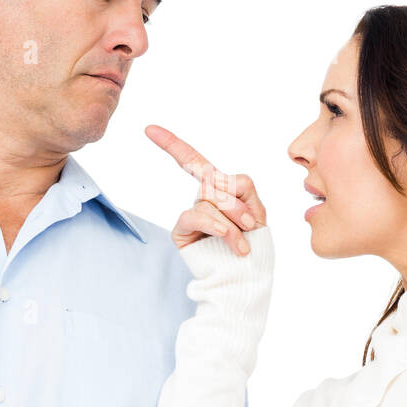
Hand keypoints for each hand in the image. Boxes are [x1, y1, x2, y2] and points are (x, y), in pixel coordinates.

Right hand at [144, 124, 267, 255]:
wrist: (246, 277)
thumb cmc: (254, 246)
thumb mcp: (257, 211)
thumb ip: (242, 188)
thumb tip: (214, 187)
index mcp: (219, 190)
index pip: (194, 161)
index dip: (172, 144)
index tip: (149, 128)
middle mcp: (201, 199)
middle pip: (214, 181)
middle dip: (237, 204)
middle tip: (251, 225)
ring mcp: (190, 215)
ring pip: (209, 199)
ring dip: (233, 222)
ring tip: (243, 243)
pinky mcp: (182, 231)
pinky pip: (195, 215)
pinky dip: (217, 225)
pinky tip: (228, 240)